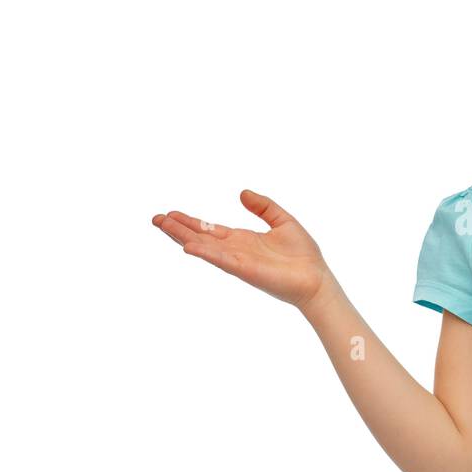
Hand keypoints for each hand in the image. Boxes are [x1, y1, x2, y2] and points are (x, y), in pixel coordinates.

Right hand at [152, 189, 336, 311]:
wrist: (316, 279)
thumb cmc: (303, 255)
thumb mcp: (282, 220)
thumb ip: (263, 206)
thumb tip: (242, 192)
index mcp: (242, 239)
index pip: (209, 229)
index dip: (190, 221)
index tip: (170, 213)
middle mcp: (235, 250)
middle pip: (200, 237)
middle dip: (178, 228)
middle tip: (156, 218)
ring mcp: (237, 260)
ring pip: (204, 246)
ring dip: (182, 236)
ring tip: (162, 226)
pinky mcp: (245, 269)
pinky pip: (221, 259)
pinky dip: (205, 252)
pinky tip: (188, 246)